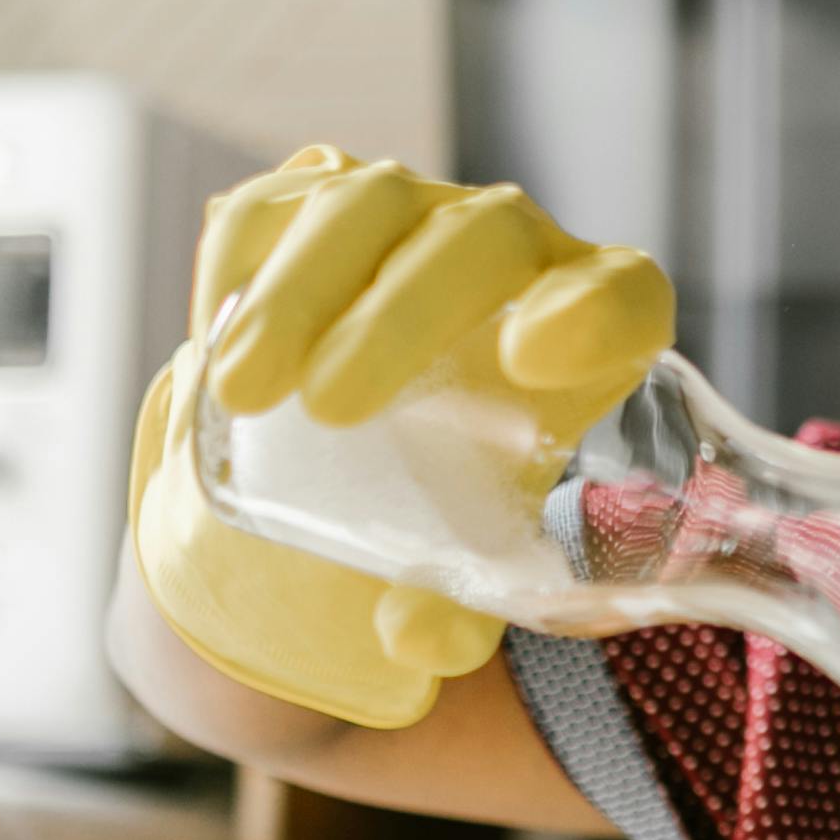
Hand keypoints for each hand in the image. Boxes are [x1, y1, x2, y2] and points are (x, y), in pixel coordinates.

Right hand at [128, 150, 672, 728]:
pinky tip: (215, 324)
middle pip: (485, 238)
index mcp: (594, 334)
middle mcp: (519, 252)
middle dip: (399, 314)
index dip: (593, 312)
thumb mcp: (474, 569)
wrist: (375, 448)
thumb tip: (414, 641)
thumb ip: (454, 611)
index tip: (531, 363)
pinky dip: (246, 252)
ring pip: (374, 204)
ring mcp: (421, 214)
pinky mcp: (326, 201)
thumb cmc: (460, 500)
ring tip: (245, 389)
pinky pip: (286, 198)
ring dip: (304, 288)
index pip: (624, 295)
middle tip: (329, 407)